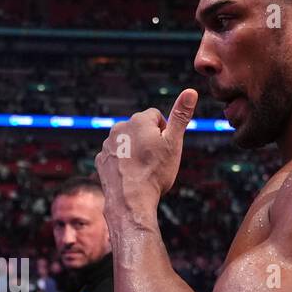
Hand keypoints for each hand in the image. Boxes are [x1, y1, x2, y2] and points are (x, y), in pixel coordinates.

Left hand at [93, 89, 197, 212]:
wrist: (130, 200)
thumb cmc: (155, 172)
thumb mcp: (174, 143)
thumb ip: (181, 115)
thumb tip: (191, 91)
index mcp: (138, 120)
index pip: (156, 116)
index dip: (164, 133)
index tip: (165, 148)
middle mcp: (119, 127)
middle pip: (140, 128)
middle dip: (148, 140)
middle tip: (155, 160)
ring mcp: (107, 144)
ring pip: (127, 142)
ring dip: (134, 150)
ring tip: (142, 168)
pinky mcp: (100, 159)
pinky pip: (115, 155)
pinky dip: (122, 162)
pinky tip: (129, 174)